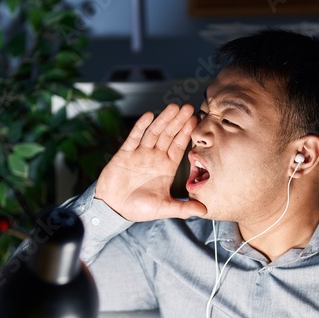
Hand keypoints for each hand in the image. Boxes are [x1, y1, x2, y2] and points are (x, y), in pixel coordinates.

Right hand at [94, 103, 205, 221]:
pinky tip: (149, 115)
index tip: (195, 120)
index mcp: (166, 167)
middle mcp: (154, 157)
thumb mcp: (164, 208)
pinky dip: (141, 127)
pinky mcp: (125, 154)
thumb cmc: (139, 209)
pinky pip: (134, 138)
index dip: (186, 133)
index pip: (179, 146)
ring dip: (163, 120)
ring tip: (173, 107)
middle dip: (178, 121)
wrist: (113, 209)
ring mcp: (140, 154)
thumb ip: (183, 208)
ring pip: (153, 133)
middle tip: (188, 107)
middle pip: (168, 135)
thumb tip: (205, 211)